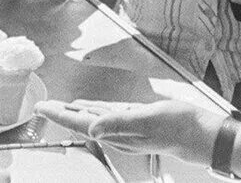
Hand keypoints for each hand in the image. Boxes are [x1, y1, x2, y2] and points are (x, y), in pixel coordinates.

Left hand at [36, 99, 227, 165]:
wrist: (200, 133)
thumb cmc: (177, 127)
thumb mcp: (146, 120)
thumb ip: (118, 123)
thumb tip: (92, 129)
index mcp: (116, 132)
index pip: (80, 123)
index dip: (59, 115)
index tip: (41, 107)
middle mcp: (117, 132)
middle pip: (81, 121)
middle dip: (61, 114)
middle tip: (42, 106)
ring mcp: (126, 126)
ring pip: (92, 118)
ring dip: (74, 112)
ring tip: (59, 106)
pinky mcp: (135, 119)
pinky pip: (107, 114)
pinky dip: (94, 109)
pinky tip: (88, 107)